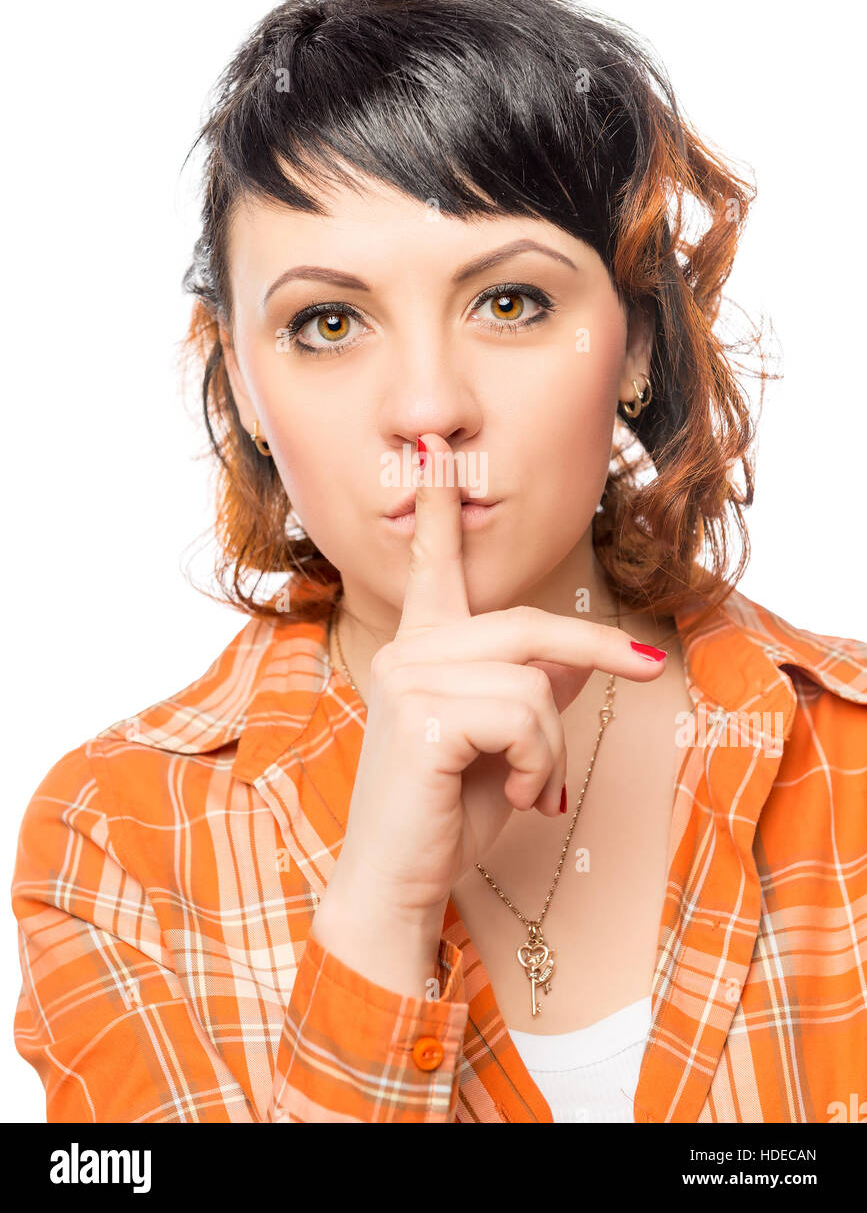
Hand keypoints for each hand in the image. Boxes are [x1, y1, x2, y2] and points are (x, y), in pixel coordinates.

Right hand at [328, 433, 667, 923]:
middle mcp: (407, 651)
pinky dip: (543, 765)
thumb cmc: (447, 814)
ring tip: (531, 787)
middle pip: (529, 626)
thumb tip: (574, 656)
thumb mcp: (506, 745)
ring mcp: (408, 678)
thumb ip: (531, 688)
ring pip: (535, 679)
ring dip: (554, 746)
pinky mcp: (420, 715)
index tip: (433, 451)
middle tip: (651, 667)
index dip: (438, 511)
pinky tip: (519, 797)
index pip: (434, 568)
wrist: (398, 884)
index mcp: (421, 649)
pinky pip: (525, 715)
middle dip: (597, 648)